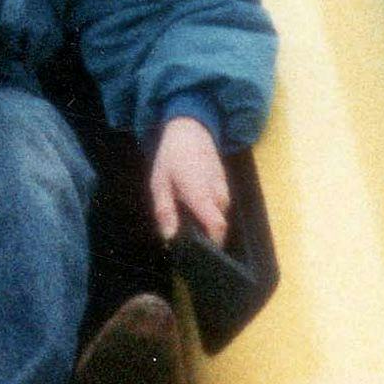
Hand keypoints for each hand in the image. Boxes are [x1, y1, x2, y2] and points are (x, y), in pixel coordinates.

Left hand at [149, 116, 232, 243]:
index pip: (217, 226)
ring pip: (219, 213)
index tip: (204, 253)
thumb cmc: (171, 157)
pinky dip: (210, 206)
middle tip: (188, 235)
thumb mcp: (159, 184)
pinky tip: (195, 201)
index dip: (214, 243)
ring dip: (207, 218)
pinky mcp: (224, 183)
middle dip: (206, 233)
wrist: (189, 130)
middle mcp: (217, 192)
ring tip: (188, 214)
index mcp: (200, 194)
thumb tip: (170, 237)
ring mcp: (223, 187)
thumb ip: (165, 211)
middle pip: (219, 224)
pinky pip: (220, 202)